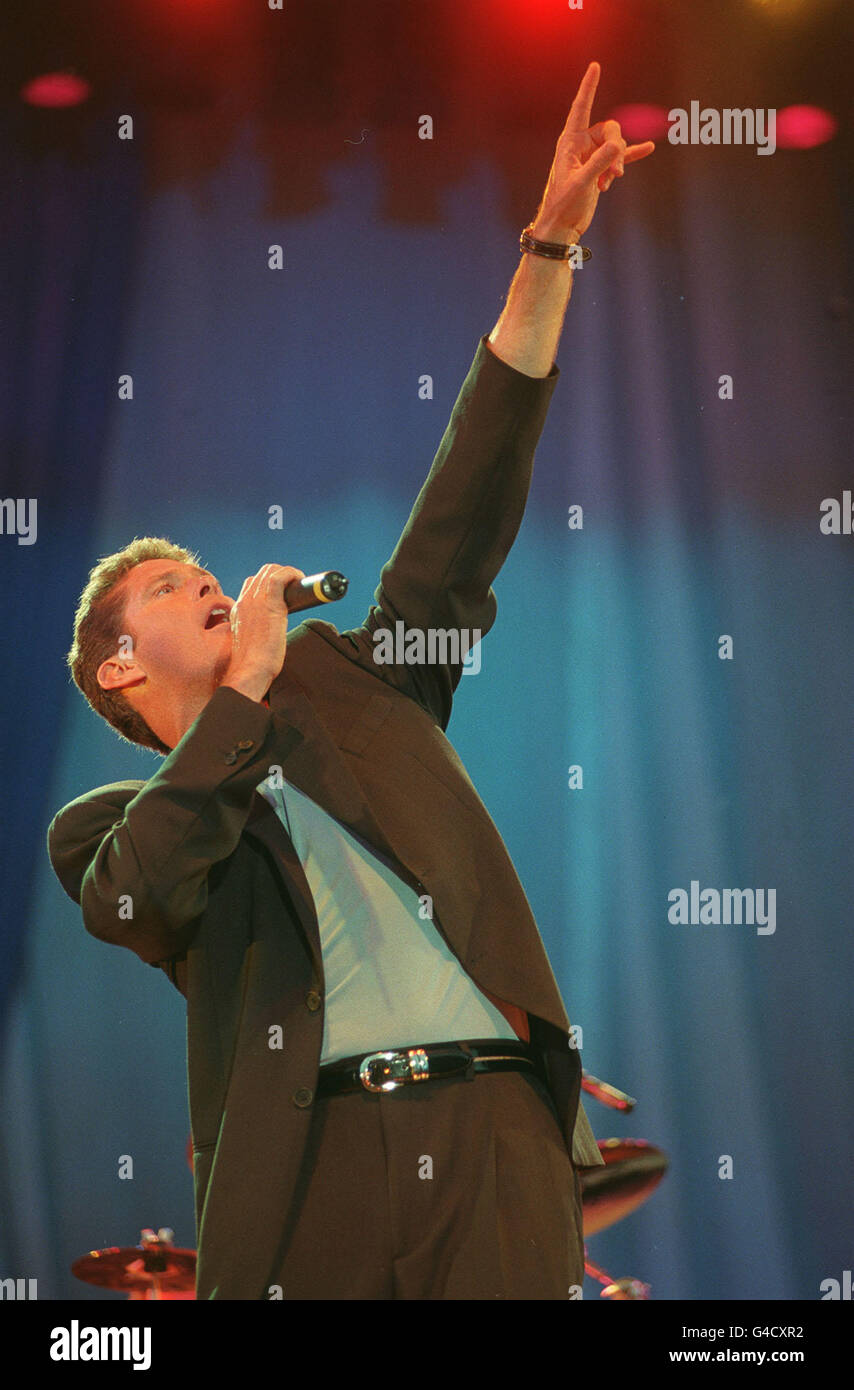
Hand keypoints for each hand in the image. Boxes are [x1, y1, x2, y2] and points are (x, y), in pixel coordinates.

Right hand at [221, 563, 304, 700]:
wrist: (249, 671)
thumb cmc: (252, 665)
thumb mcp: (249, 643)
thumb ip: (256, 634)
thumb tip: (270, 637)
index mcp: (238, 610)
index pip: (251, 584)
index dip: (268, 582)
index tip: (282, 590)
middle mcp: (244, 602)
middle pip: (261, 574)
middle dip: (280, 574)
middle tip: (295, 585)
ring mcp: (256, 601)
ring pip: (270, 571)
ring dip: (288, 572)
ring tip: (300, 582)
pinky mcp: (271, 605)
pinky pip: (280, 577)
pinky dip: (292, 574)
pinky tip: (300, 580)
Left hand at [531, 60, 654, 242]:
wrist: (562, 226)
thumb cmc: (564, 204)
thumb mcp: (581, 184)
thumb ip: (599, 163)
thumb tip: (618, 145)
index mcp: (570, 142)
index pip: (581, 108)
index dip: (588, 87)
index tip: (595, 67)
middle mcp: (581, 145)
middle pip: (610, 130)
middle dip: (617, 148)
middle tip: (615, 173)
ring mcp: (592, 156)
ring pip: (616, 145)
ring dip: (619, 162)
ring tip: (611, 181)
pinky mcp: (601, 169)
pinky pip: (621, 156)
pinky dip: (633, 154)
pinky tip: (649, 148)